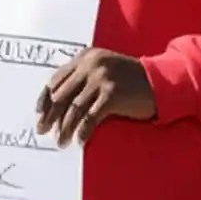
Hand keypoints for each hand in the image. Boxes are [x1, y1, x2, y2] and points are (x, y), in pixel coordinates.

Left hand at [36, 47, 156, 147]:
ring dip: (65, 128)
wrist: (161, 82)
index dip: (45, 99)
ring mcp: (102, 78)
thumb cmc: (129, 81)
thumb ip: (82, 79)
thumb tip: (55, 104)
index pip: (56, 79)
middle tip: (42, 131)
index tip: (39, 114)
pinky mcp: (112, 94)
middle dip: (50, 115)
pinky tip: (80, 141)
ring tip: (60, 142)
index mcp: (85, 57)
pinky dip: (83, 131)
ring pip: (74, 108)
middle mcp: (91, 65)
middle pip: (62, 94)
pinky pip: (91, 117)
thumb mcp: (103, 71)